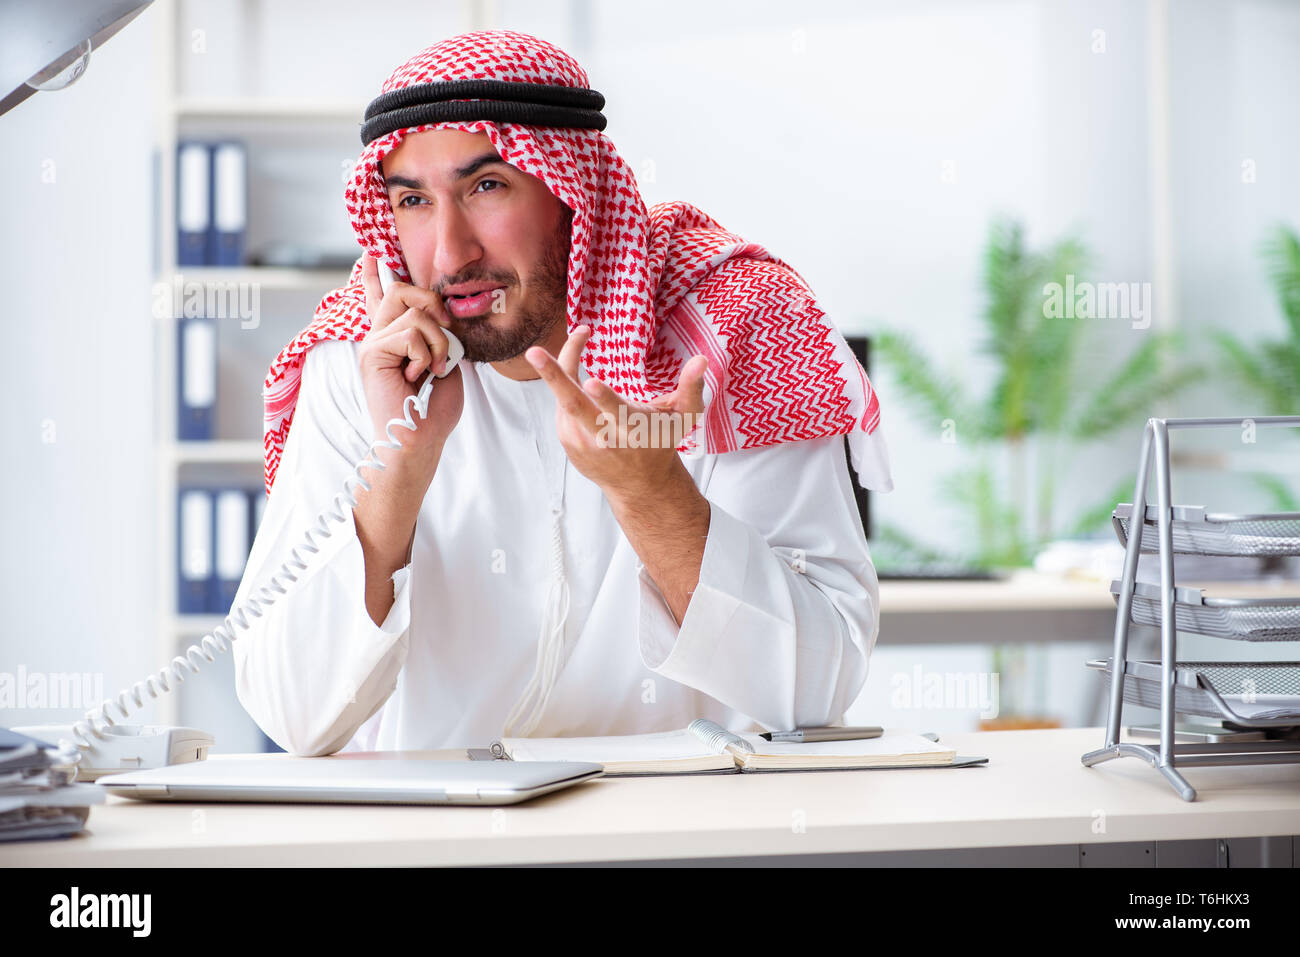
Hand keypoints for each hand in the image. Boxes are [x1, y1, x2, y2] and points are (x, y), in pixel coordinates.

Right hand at [357, 254, 463, 462]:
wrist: (421, 438)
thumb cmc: (434, 408)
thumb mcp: (445, 361)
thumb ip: (438, 334)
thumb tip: (441, 313)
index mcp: (395, 338)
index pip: (380, 297)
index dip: (372, 275)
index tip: (369, 253)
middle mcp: (379, 335)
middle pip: (402, 290)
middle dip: (433, 303)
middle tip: (446, 332)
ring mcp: (373, 343)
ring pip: (415, 314)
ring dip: (438, 342)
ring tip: (432, 369)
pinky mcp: (372, 353)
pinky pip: (410, 334)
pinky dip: (425, 354)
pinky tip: (417, 376)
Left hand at [526, 326, 706, 499]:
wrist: (639, 487)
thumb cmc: (661, 443)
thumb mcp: (683, 419)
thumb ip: (692, 389)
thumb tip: (703, 359)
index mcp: (631, 430)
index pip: (614, 413)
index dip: (603, 397)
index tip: (591, 381)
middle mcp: (601, 437)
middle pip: (573, 404)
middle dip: (552, 378)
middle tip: (533, 353)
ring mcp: (580, 442)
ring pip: (565, 398)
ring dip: (565, 367)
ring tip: (581, 336)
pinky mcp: (567, 442)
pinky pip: (563, 406)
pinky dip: (568, 385)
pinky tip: (585, 377)